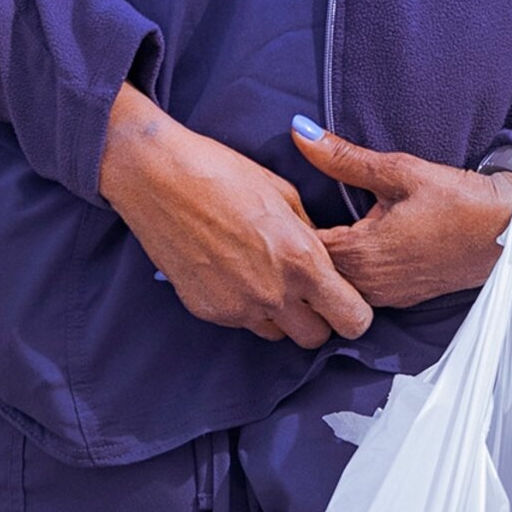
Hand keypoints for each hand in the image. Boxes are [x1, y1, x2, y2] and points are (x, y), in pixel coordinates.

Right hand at [99, 87, 373, 346]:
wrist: (157, 178)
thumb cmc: (223, 173)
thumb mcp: (284, 195)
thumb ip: (310, 235)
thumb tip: (324, 258)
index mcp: (302, 261)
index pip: (353, 320)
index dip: (354, 311)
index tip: (346, 296)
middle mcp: (274, 294)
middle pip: (316, 339)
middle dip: (320, 319)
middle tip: (309, 292)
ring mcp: (238, 308)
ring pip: (278, 335)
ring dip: (282, 316)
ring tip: (267, 278)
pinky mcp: (208, 311)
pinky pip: (242, 321)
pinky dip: (246, 306)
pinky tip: (233, 271)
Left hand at [294, 120, 511, 309]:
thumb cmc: (461, 200)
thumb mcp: (400, 170)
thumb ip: (344, 158)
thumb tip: (299, 132)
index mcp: (363, 256)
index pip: (303, 250)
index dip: (287, 228)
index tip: (279, 206)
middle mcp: (371, 287)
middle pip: (316, 273)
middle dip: (302, 247)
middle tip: (290, 217)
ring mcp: (389, 297)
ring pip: (339, 284)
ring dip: (327, 262)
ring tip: (317, 230)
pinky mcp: (405, 298)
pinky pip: (362, 290)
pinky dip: (350, 271)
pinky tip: (352, 246)